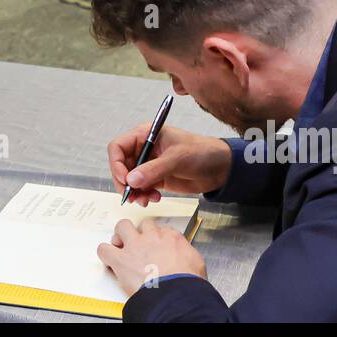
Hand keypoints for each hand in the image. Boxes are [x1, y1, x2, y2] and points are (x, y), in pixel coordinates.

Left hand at [97, 219, 206, 295]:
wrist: (176, 294)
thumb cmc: (187, 283)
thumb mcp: (196, 263)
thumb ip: (187, 254)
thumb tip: (186, 257)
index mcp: (171, 238)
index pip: (161, 229)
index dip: (156, 237)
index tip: (156, 244)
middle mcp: (152, 237)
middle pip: (142, 224)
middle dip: (139, 232)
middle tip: (139, 244)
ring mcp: (135, 246)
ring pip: (121, 227)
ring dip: (120, 236)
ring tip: (121, 246)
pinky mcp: (121, 260)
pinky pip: (104, 249)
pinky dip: (105, 253)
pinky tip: (109, 259)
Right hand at [107, 124, 231, 205]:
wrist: (220, 168)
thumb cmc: (201, 153)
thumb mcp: (177, 159)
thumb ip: (154, 169)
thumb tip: (131, 180)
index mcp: (146, 135)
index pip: (118, 146)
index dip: (116, 163)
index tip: (124, 180)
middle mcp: (144, 149)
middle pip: (120, 166)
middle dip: (124, 182)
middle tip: (132, 196)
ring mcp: (149, 164)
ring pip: (129, 180)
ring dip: (134, 192)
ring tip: (146, 200)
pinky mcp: (155, 178)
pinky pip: (140, 188)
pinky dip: (143, 196)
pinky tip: (154, 199)